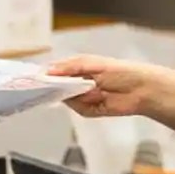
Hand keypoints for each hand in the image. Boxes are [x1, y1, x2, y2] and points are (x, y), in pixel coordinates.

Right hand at [47, 55, 168, 117]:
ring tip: (96, 89)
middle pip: (56, 87)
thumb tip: (49, 70)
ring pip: (67, 99)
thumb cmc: (121, 71)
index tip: (34, 77)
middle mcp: (77, 82)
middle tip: (55, 85)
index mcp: (77, 68)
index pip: (54, 71)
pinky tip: (99, 98)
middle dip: (58, 87)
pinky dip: (87, 103)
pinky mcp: (88, 110)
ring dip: (80, 95)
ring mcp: (81, 96)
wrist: (140, 90)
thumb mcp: (92, 64)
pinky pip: (78, 108)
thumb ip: (69, 67)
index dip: (44, 74)